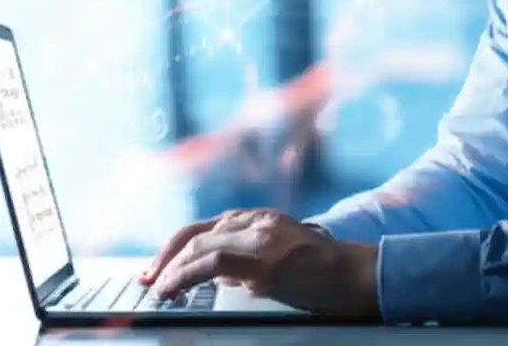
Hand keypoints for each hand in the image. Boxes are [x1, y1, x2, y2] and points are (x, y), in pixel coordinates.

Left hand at [141, 209, 380, 318]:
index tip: (159, 266)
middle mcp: (257, 221)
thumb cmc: (326, 271)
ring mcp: (261, 239)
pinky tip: (172, 289)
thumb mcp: (281, 256)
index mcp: (261, 218)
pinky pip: (212, 264)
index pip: (207, 228)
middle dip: (166, 257)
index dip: (177, 246)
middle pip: (196, 233)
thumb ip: (246, 259)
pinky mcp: (264, 262)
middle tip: (149, 279)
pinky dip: (184, 276)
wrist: (358, 276)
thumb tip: (212, 274)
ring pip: (199, 245)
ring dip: (171, 269)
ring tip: (157, 289)